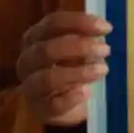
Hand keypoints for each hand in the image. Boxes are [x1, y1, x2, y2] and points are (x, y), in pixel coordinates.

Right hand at [16, 11, 111, 125]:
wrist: (67, 102)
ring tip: (103, 70)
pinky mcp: (39, 109)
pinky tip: (87, 92)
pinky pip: (53, 105)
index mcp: (35, 36)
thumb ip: (87, 37)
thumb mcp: (80, 47)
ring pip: (47, 78)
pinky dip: (71, 98)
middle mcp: (27, 59)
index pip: (53, 23)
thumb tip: (102, 30)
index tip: (106, 27)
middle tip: (106, 49)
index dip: (79, 22)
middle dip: (79, 47)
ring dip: (78, 73)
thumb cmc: (72, 65)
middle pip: (47, 49)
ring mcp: (30, 86)